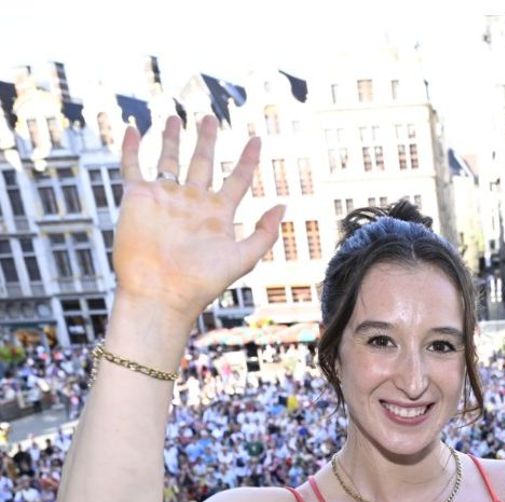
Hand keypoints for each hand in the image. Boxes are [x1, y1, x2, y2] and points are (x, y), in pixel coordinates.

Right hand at [110, 115, 284, 318]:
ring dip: (171, 138)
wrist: (162, 292)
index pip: (237, 179)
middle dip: (206, 140)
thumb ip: (265, 232)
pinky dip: (131, 148)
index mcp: (219, 213)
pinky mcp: (137, 198)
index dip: (247, 159)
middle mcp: (192, 202)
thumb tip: (283, 204)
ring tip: (175, 117)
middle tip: (209, 118)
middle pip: (202, 162)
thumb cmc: (203, 280)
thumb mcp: (244, 257)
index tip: (256, 139)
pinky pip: (132, 167)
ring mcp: (165, 198)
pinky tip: (131, 129)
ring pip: (168, 159)